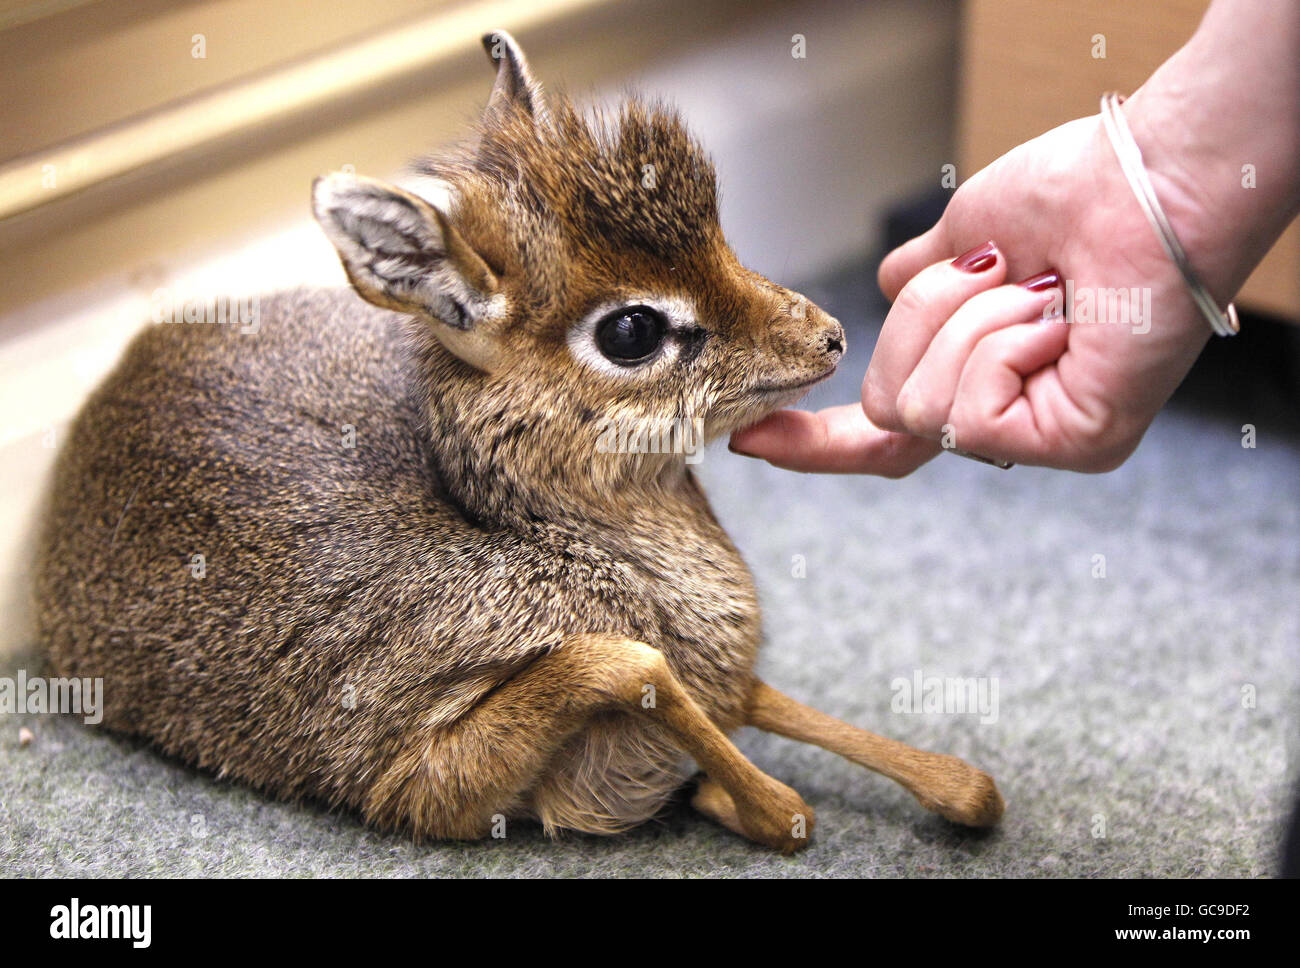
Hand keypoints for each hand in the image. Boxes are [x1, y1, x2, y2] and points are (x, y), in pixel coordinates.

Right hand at [730, 0, 1299, 475]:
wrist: (1148, 177)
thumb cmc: (1074, 194)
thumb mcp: (963, 238)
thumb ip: (918, 281)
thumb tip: (888, 282)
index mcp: (981, 376)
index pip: (883, 435)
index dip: (815, 442)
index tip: (751, 440)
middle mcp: (1008, 417)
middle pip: (884, 407)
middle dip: (918, 323)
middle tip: (994, 271)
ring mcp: (1040, 437)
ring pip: (917, 406)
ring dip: (966, 320)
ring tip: (1041, 288)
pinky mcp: (1072, 443)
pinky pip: (968, 412)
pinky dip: (1000, 342)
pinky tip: (1057, 318)